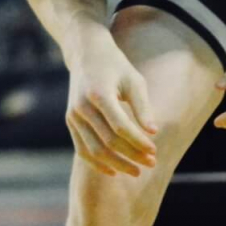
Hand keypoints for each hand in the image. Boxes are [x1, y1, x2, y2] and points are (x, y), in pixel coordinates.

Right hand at [65, 30, 158, 176]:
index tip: (154, 151)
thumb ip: (142, 107)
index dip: (138, 142)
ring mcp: (73, 116)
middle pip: (108, 142)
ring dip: (117, 164)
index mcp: (99, 94)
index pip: (120, 127)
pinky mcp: (70, 122)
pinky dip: (98, 163)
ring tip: (137, 171)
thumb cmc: (116, 67)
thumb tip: (154, 133)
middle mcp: (82, 107)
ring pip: (94, 150)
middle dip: (131, 156)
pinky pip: (82, 149)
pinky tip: (115, 171)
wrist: (86, 54)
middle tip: (152, 163)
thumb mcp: (134, 80)